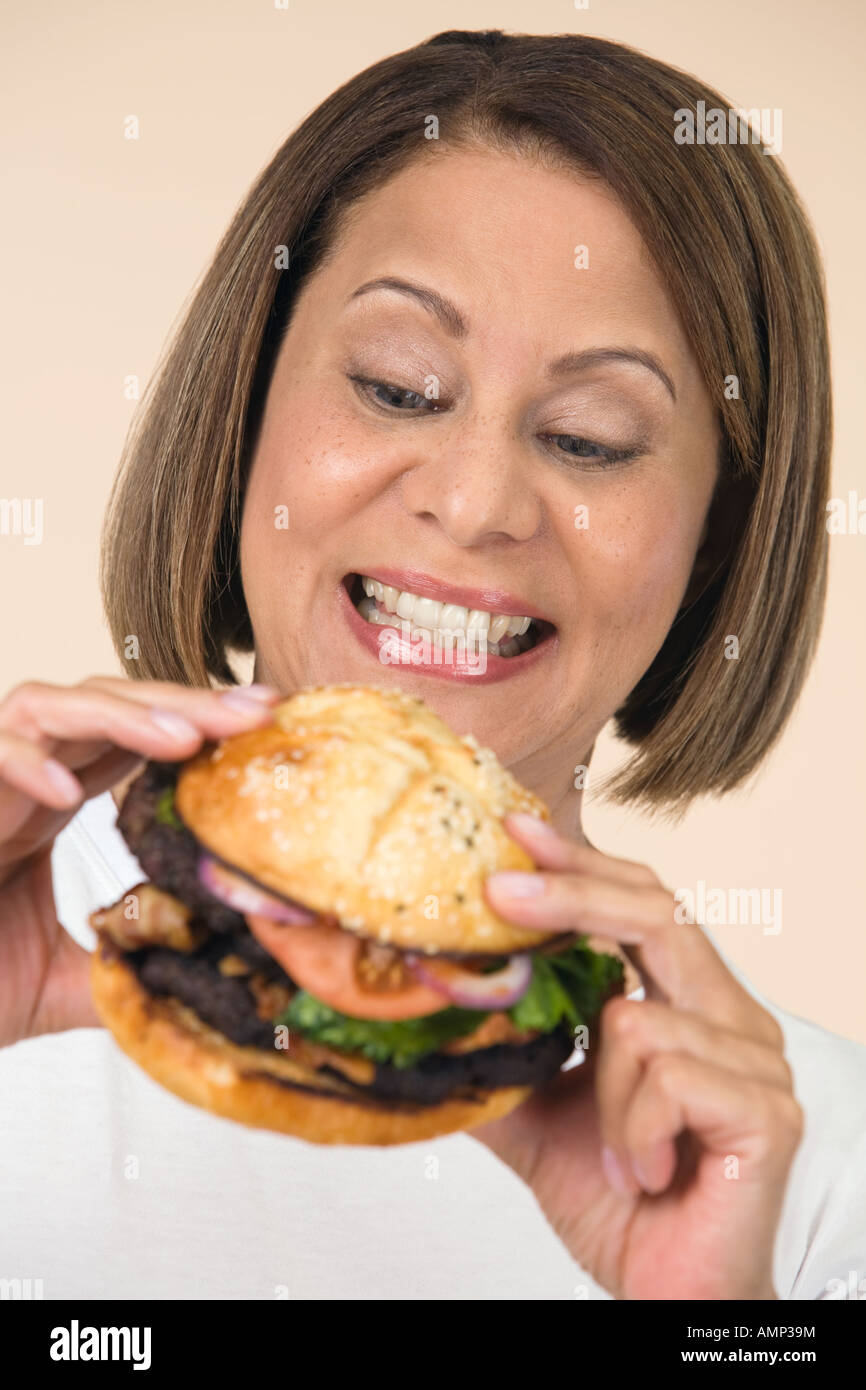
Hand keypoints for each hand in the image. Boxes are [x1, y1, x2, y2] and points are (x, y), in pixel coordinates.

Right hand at [0, 675, 280, 1048]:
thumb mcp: (62, 982)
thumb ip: (126, 966)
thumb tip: (213, 981)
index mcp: (50, 800)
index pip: (136, 740)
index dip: (201, 725)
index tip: (271, 728)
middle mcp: (19, 777)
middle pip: (110, 706)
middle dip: (186, 701)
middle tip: (261, 710)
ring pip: (48, 705)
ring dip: (120, 712)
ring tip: (186, 736)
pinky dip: (21, 761)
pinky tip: (62, 790)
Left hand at [473, 813, 801, 1299]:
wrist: (668, 1294)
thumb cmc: (619, 1202)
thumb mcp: (539, 1116)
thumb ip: (500, 1058)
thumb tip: (422, 1013)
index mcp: (687, 1002)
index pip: (641, 904)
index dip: (581, 865)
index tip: (515, 835)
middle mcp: (730, 1016)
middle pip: (656, 915)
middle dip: (572, 897)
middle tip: (499, 890)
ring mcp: (758, 1061)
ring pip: (638, 1019)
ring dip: (600, 1093)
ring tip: (618, 1153)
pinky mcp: (769, 1111)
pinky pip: (669, 1077)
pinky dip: (633, 1128)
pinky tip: (649, 1171)